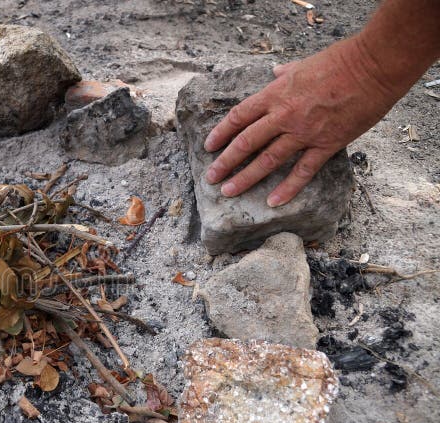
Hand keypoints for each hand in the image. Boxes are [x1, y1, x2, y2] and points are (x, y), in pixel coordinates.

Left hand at [203, 37, 400, 206]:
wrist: (374, 66)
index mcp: (275, 94)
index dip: (221, 133)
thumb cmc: (341, 60)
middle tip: (211, 178)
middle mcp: (283, 115)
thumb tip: (274, 71)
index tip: (209, 146)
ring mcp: (303, 132)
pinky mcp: (326, 144)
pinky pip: (302, 171)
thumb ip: (285, 73)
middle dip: (225, 162)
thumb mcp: (303, 63)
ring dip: (245, 178)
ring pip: (267, 160)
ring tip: (228, 192)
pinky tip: (273, 202)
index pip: (239, 117)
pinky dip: (287, 189)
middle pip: (246, 143)